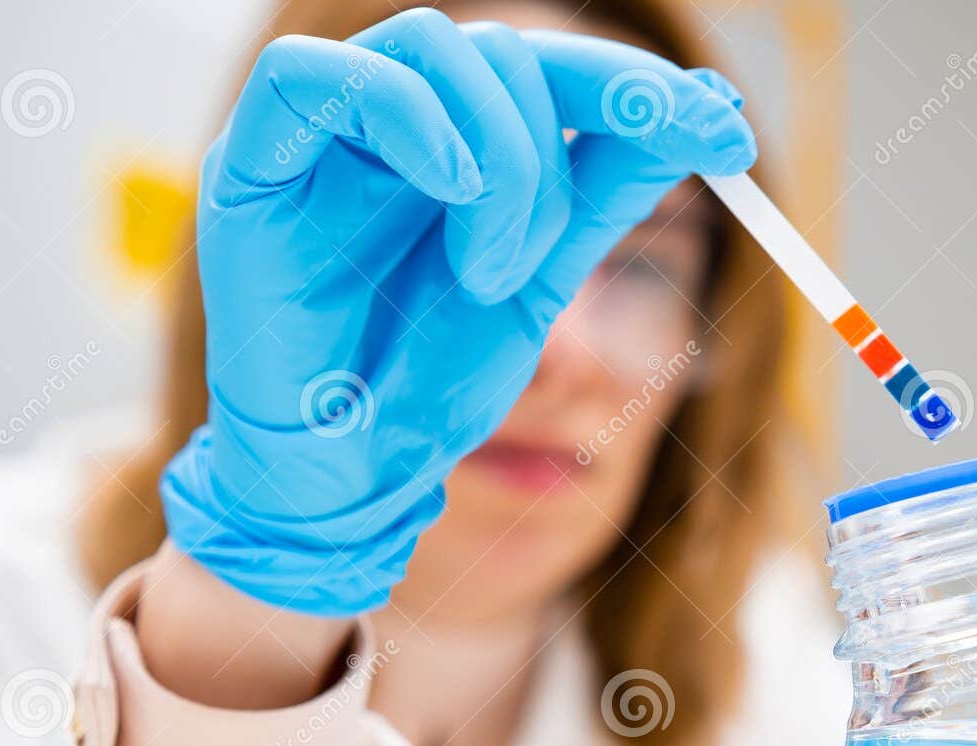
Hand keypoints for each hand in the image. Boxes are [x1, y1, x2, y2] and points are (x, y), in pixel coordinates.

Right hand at [161, 8, 755, 614]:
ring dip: (494, 158)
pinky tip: (449, 184)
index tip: (723, 130)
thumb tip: (702, 115)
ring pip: (429, 47)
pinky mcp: (253, 162)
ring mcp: (325, 135)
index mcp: (462, 143)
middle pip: (500, 51)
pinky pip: (310, 77)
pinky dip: (401, 114)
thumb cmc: (430, 376)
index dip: (637, 86)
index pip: (553, 71)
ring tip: (487, 271)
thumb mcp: (543, 278)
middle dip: (552, 148)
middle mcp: (398, 124)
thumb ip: (604, 191)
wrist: (350, 467)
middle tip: (539, 261)